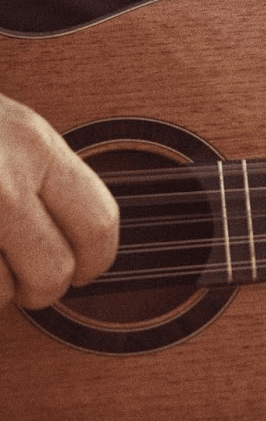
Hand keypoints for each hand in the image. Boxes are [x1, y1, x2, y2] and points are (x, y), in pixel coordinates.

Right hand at [0, 93, 118, 308]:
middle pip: (53, 272)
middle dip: (38, 289)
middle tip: (18, 277)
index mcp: (34, 144)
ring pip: (0, 293)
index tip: (86, 271)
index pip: (99, 223)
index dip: (97, 261)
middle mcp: (3, 176)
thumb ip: (43, 172)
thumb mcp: (6, 127)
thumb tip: (85, 238)